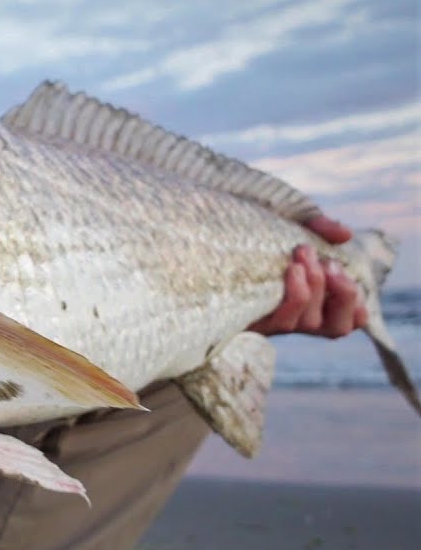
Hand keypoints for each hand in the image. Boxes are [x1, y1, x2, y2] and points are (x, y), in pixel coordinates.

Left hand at [249, 215, 367, 337]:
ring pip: (311, 323)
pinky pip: (283, 322)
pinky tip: (289, 269)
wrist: (194, 233)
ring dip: (316, 287)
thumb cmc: (242, 230)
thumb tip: (343, 234)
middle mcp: (291, 318)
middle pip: (335, 328)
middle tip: (327, 262)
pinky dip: (295, 295)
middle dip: (343, 294)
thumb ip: (317, 224)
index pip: (345, 321)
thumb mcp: (284, 221)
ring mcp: (270, 322)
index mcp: (305, 302)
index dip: (355, 305)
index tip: (344, 272)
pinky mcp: (248, 321)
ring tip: (302, 255)